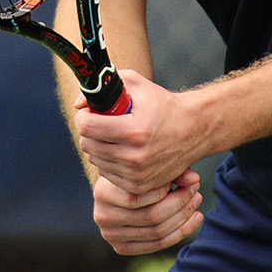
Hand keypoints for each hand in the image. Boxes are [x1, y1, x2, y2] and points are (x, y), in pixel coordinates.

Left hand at [74, 71, 210, 194]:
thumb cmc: (163, 105)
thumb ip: (105, 86)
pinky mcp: (138, 186)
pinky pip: (106, 174)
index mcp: (134, 130)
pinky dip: (108, 161)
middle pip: (88, 145)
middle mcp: (134, 156)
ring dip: (98, 147)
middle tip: (101, 123)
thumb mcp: (137, 85)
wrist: (192, 130)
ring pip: (95, 160)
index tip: (88, 112)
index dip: (83, 117)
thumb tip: (79, 103)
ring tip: (114, 136)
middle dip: (89, 131)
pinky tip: (121, 150)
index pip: (87, 127)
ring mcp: (136, 174)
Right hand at [90, 169, 203, 254]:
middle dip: (180, 204)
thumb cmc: (135, 172)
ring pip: (157, 232)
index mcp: (102, 191)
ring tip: (197, 201)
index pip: (140, 195)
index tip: (188, 179)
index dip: (167, 188)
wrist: (116, 191)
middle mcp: (102, 216)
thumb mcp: (149, 166)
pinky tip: (195, 218)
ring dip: (184, 218)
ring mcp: (110, 235)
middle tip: (196, 191)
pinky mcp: (121, 248)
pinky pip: (157, 244)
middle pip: (151, 216)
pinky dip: (181, 232)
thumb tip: (194, 179)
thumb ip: (170, 170)